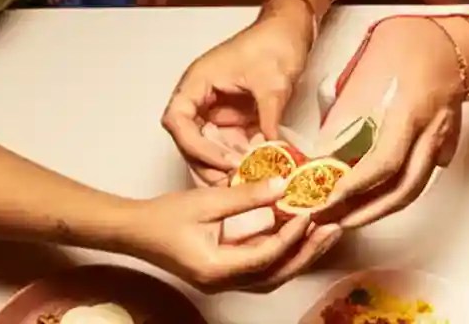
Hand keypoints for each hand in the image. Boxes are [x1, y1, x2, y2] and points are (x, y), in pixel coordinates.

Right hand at [124, 179, 342, 292]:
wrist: (134, 231)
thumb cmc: (164, 216)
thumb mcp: (206, 201)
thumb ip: (245, 195)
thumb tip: (283, 185)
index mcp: (216, 270)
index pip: (265, 257)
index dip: (291, 236)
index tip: (309, 213)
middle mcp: (223, 283)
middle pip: (276, 275)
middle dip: (307, 253)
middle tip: (334, 229)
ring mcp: (225, 281)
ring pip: (272, 275)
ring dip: (299, 255)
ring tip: (324, 233)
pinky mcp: (225, 271)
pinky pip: (261, 267)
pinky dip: (282, 251)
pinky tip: (298, 232)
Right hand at [162, 0, 314, 183]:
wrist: (290, 30)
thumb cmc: (274, 44)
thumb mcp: (272, 82)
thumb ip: (268, 119)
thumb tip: (270, 152)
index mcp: (197, 82)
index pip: (177, 121)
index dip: (195, 146)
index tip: (223, 160)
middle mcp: (200, 98)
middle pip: (189, 140)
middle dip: (209, 163)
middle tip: (234, 182)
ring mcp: (216, 109)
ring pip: (207, 147)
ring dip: (223, 165)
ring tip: (244, 183)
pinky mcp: (233, 117)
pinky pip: (228, 143)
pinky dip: (238, 158)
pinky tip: (254, 172)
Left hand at [314, 16, 468, 227]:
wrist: (449, 33)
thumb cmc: (406, 40)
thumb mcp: (366, 68)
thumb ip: (347, 110)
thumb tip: (324, 148)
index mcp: (410, 109)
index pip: (383, 163)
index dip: (354, 187)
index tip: (328, 200)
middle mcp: (431, 129)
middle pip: (403, 189)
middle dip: (366, 212)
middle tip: (334, 219)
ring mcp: (444, 136)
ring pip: (416, 186)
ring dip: (383, 207)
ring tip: (352, 214)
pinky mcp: (448, 138)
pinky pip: (427, 172)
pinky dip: (404, 187)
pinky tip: (382, 192)